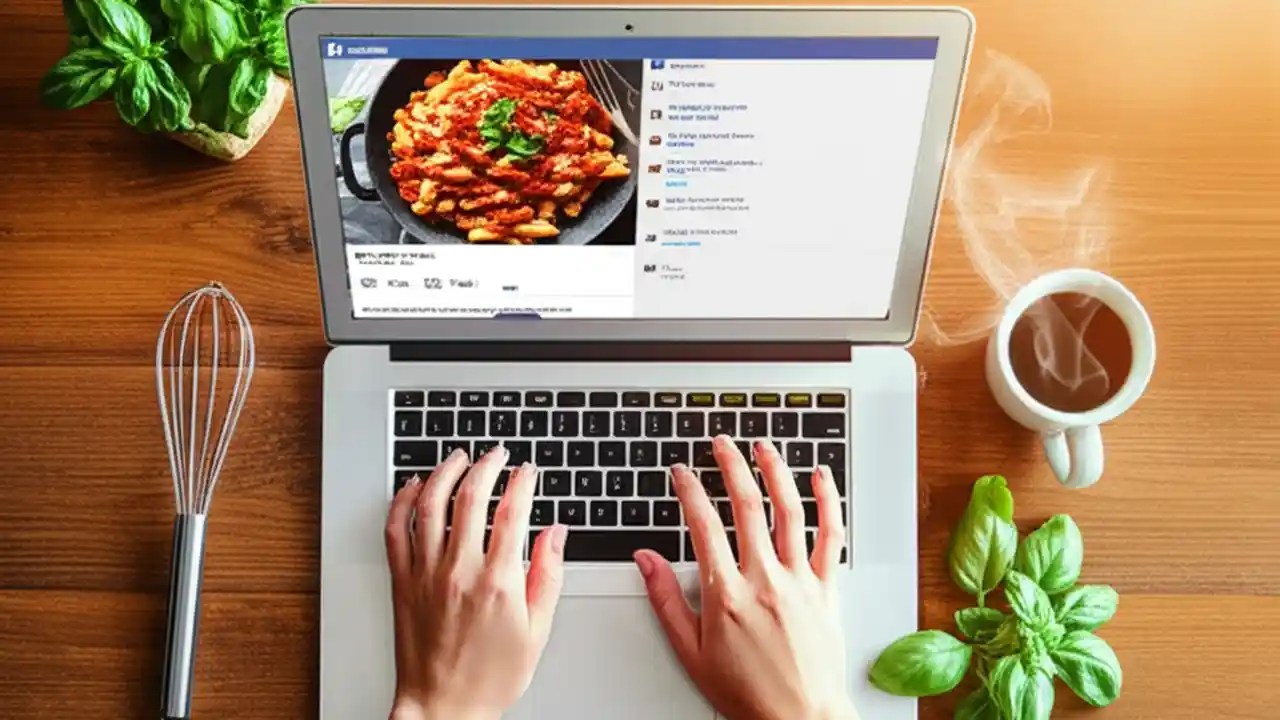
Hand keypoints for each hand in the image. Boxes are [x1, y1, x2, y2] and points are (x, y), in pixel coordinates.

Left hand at [385, 446, 567, 719]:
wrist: (443, 709)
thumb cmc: (490, 678)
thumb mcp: (538, 630)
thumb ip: (548, 575)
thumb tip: (556, 534)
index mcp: (498, 582)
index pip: (512, 511)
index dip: (522, 481)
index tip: (528, 470)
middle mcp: (459, 571)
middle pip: (471, 495)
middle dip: (487, 464)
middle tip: (497, 454)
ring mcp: (426, 573)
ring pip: (430, 504)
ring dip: (446, 471)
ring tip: (459, 457)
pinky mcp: (402, 581)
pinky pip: (395, 530)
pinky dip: (403, 500)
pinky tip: (415, 486)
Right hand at [634, 436, 857, 719]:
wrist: (799, 718)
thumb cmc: (746, 692)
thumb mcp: (691, 650)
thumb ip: (666, 600)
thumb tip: (645, 560)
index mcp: (727, 594)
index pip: (703, 525)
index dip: (688, 491)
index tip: (681, 472)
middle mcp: (765, 580)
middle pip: (747, 506)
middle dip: (730, 466)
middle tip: (720, 444)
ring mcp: (800, 581)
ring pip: (790, 512)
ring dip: (775, 472)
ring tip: (763, 447)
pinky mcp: (828, 589)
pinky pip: (832, 536)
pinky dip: (828, 502)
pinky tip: (821, 477)